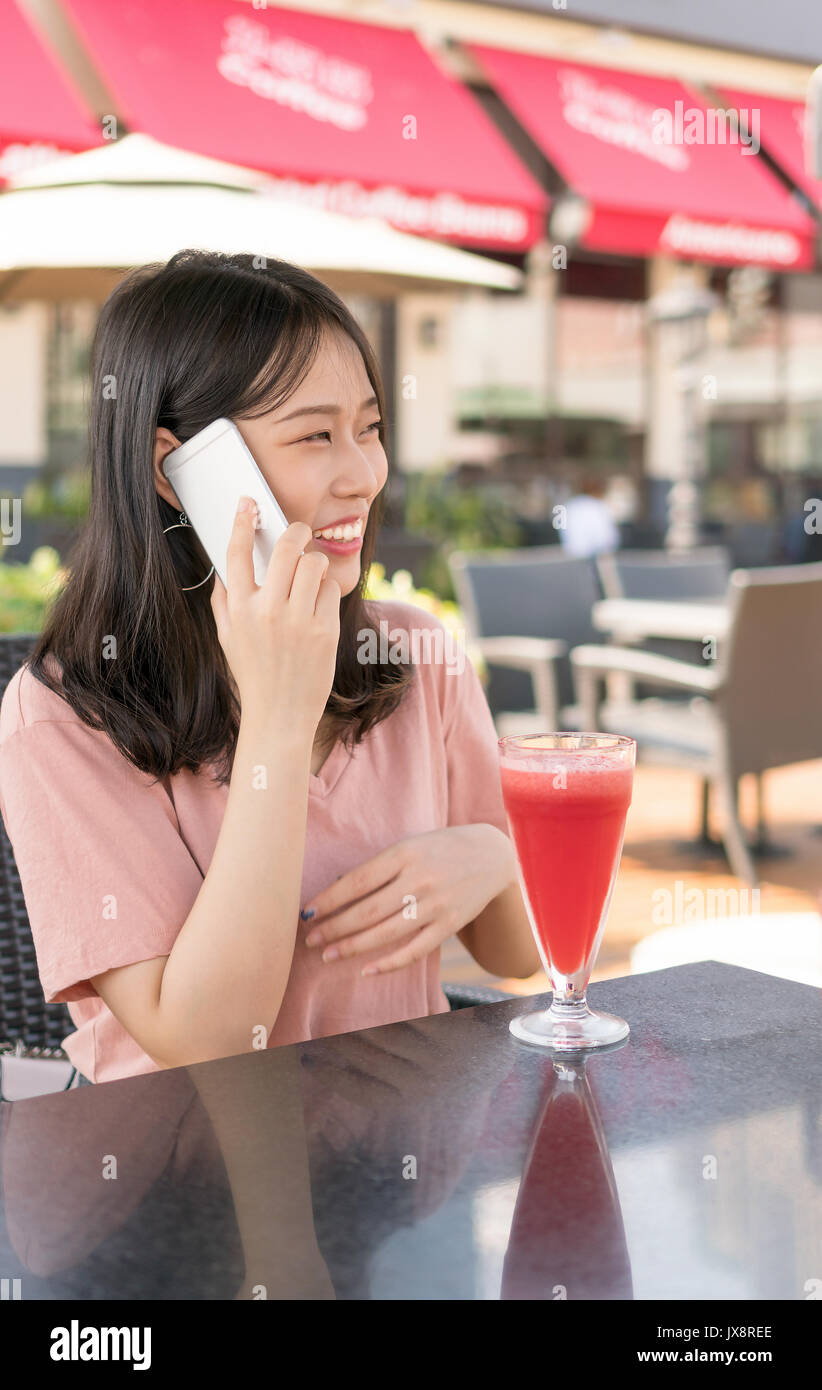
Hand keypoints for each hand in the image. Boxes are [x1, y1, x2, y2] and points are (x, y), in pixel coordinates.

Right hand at [210, 500, 339, 736]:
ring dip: (314, 563)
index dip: (242, 522)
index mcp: (239, 609)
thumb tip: (224, 569)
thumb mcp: (227, 638)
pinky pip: (331, 590)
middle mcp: (267, 611)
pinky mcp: (324, 631)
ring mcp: (298, 621)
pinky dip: (326, 592)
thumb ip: (223, 602)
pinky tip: (318, 607)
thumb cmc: (253, 673)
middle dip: (296, 532)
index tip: (248, 503)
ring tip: (310, 576)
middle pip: (287, 548)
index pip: (237, 554)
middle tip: (299, 533)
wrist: (279, 714)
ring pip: (314, 564)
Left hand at [301, 824, 515, 974]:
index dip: (329, 900)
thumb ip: (380, 867)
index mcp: (404, 853)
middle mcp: (419, 878)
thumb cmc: (441, 849)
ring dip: (352, 947)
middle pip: (367, 911)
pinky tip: (366, 970)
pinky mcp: (449, 924)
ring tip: (327, 955)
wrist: (494, 855)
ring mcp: (436, 904)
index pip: (357, 882)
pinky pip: (414, 950)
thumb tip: (336, 892)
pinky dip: (389, 963)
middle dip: (334, 928)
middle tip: (310, 940)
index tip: (306, 913)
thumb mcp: (410, 846)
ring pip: (386, 933)